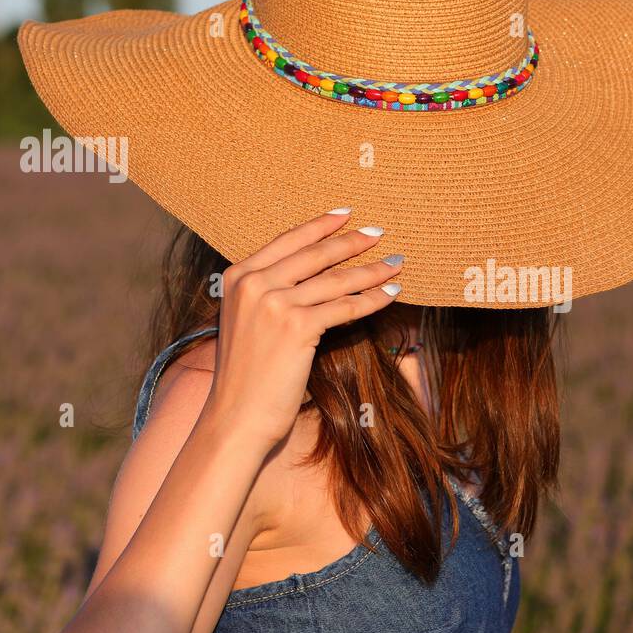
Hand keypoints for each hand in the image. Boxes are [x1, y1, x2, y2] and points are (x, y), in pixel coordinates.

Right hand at [198, 211, 402, 452]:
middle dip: (353, 242)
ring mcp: (274, 303)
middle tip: (380, 233)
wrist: (236, 418)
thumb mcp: (248, 322)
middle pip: (315, 254)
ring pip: (336, 279)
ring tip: (396, 262)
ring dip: (372, 269)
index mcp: (237, 276)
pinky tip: (392, 293)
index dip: (320, 226)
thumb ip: (269, 294)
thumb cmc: (246, 378)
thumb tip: (311, 276)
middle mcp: (254, 284)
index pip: (288, 241)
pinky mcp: (297, 326)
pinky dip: (373, 299)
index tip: (345, 215)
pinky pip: (345, 306)